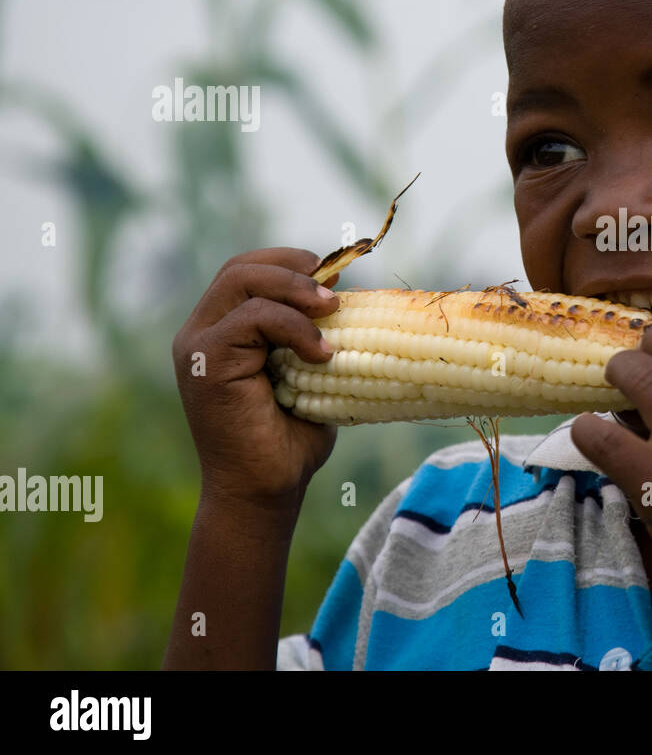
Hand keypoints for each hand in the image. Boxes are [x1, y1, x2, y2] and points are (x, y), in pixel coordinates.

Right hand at [171, 247, 340, 511]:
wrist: (265, 490)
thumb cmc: (291, 438)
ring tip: (333, 313)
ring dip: (297, 291)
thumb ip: (314, 334)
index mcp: (221, 330)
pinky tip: (321, 353)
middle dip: (293, 268)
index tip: (334, 277)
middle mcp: (201, 333)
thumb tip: (350, 297)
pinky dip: (293, 326)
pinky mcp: (205, 364)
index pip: (247, 270)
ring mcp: (198, 347)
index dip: (290, 264)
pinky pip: (250, 318)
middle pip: (241, 268)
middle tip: (335, 294)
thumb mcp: (309, 372)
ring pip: (243, 282)